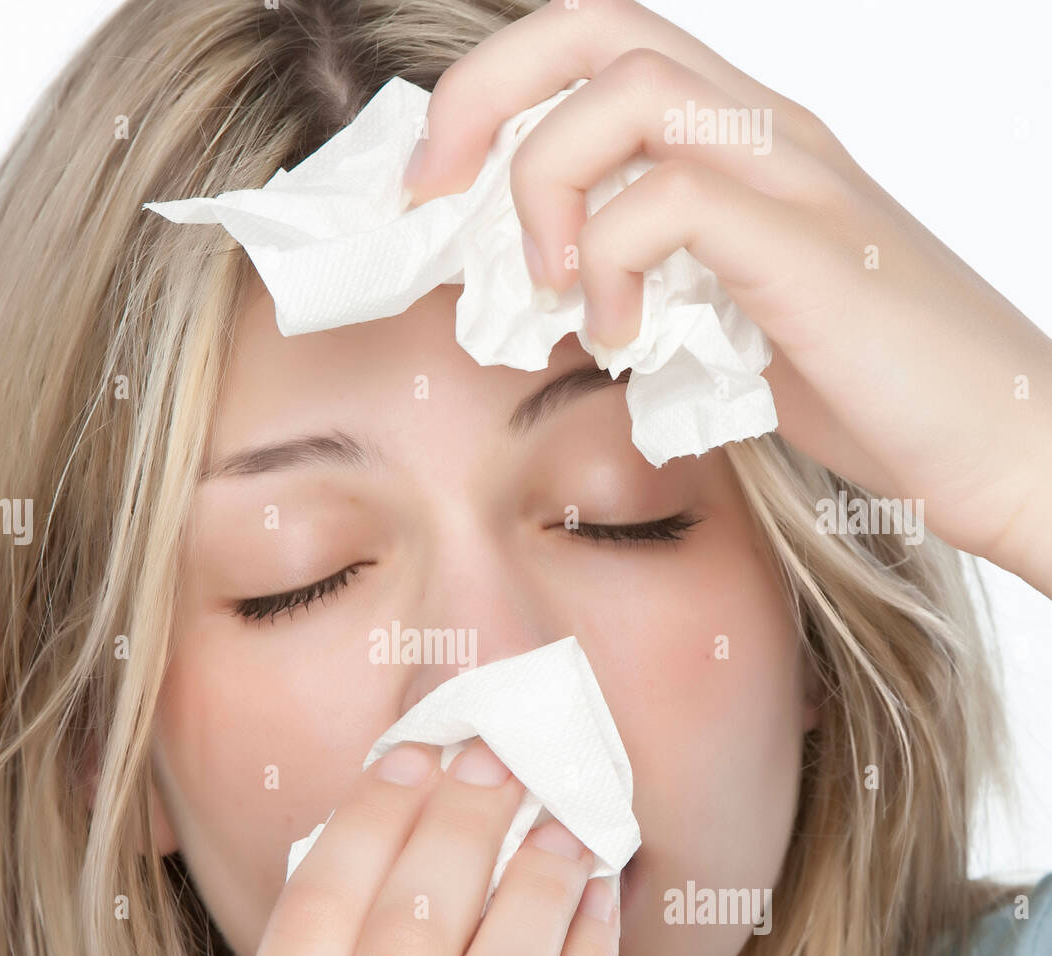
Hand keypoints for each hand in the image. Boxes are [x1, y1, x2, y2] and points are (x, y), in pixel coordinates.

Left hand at [402, 0, 1051, 596]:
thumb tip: (545, 292)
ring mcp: (791, 176)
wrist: (996, 438)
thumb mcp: (729, 314)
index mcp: (742, 139)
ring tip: (550, 290)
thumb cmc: (868, 384)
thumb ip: (650, 280)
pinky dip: (612, 265)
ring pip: (623, 94)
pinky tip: (623, 336)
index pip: (597, 48)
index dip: (492, 95)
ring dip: (546, 191)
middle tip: (435, 197)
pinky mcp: (805, 244)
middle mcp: (765, 130)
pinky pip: (670, 200)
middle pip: (593, 27)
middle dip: (481, 100)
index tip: (435, 187)